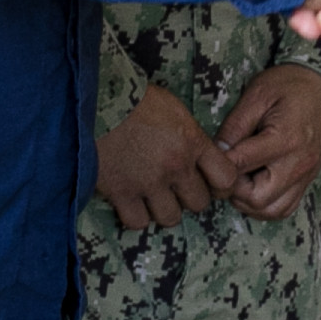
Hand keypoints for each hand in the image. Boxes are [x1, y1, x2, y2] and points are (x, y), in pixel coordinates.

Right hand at [96, 83, 242, 230]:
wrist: (94, 99)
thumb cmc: (132, 98)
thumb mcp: (172, 108)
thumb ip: (190, 136)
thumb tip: (199, 156)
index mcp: (192, 141)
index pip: (226, 178)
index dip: (220, 185)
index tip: (210, 182)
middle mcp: (175, 166)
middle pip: (199, 203)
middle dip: (189, 197)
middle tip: (175, 187)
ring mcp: (148, 182)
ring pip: (171, 217)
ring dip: (163, 209)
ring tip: (152, 195)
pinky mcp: (121, 192)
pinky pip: (138, 222)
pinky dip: (135, 215)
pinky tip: (130, 200)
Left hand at [220, 64, 320, 222]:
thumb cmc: (291, 85)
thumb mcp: (257, 94)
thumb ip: (235, 125)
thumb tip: (217, 150)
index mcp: (285, 140)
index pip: (240, 165)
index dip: (219, 164)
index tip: (211, 156)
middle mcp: (298, 164)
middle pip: (256, 198)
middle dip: (233, 189)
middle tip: (226, 169)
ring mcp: (305, 175)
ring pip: (271, 210)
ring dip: (248, 201)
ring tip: (240, 178)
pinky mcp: (307, 180)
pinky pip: (284, 208)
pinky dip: (265, 205)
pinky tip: (255, 186)